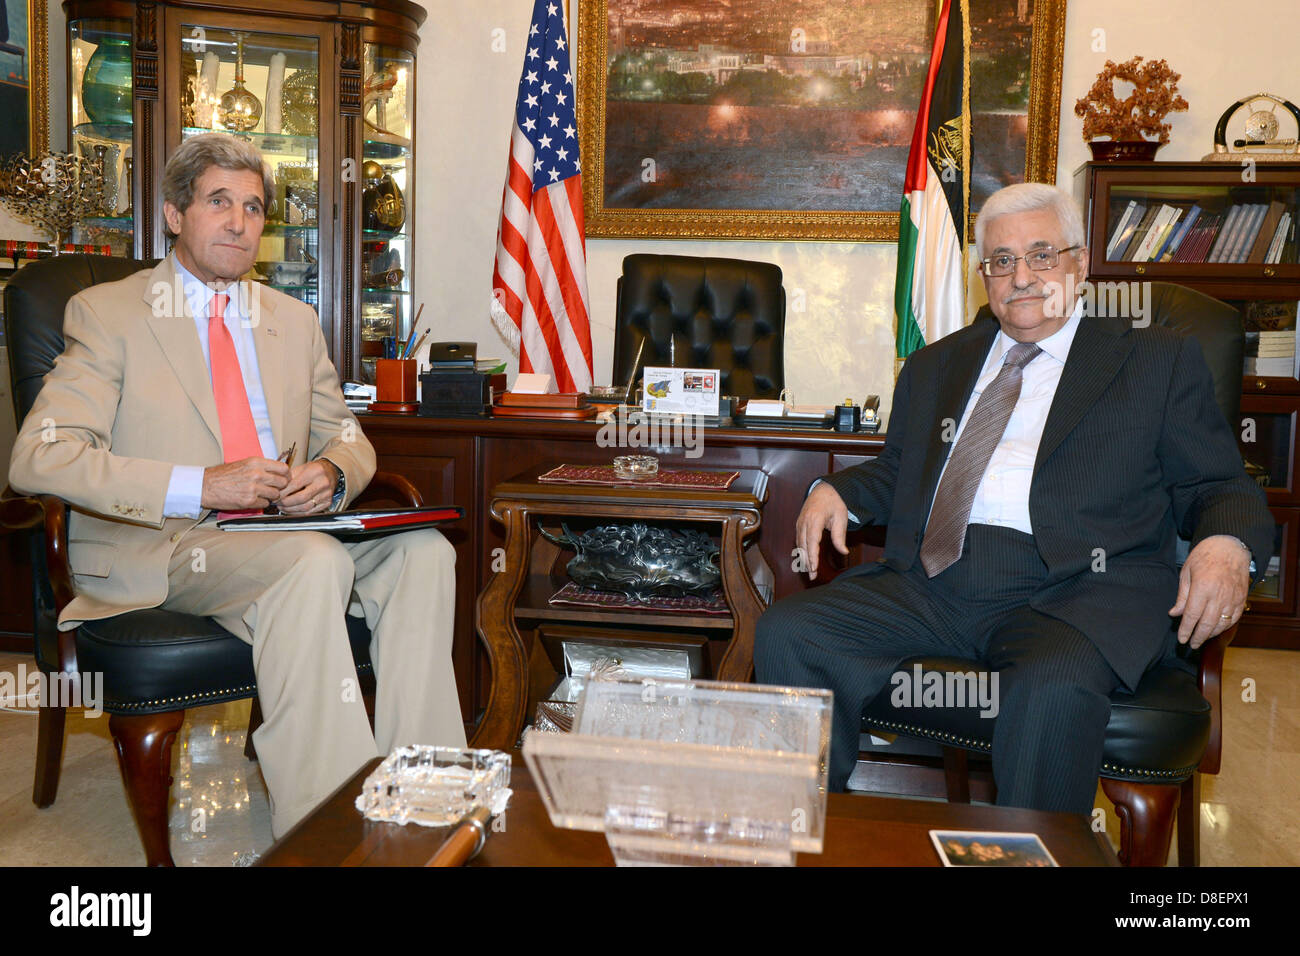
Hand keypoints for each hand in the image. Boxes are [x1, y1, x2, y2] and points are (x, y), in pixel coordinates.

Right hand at [201, 458, 290, 510]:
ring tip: (261, 494)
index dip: (286, 475)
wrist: (205, 486)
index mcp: (256, 462)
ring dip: (271, 496)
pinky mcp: (249, 501)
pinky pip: (265, 504)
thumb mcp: (244, 463)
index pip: (283, 468)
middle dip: (280, 487)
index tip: (284, 478)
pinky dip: (261, 503)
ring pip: (276, 495)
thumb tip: (278, 471)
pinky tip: (253, 499)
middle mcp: (257, 474)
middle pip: (283, 482)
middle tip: (273, 488)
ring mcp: (254, 488)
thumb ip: (261, 466)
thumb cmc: (223, 475)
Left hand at [276, 460, 339, 515]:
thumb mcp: (301, 468)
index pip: (295, 485)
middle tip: (277, 503)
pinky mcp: (327, 502)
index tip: (275, 495)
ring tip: (282, 507)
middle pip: (301, 498)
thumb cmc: (314, 470)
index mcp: (315, 472)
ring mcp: (326, 494)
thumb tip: (276, 489)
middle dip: (286, 503)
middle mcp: (323, 483)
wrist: (331, 472)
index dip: (283, 492)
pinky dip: (298, 513)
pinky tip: (292, 510)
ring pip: (305, 507)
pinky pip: (310, 512)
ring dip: (291, 510)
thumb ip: (289, 478)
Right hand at [795, 482, 850, 579]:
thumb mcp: (841, 517)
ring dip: (803, 558)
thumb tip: (844, 552)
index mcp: (814, 518)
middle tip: (812, 576)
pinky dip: (802, 551)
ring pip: (799, 544)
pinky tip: (806, 561)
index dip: (812, 556)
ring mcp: (799, 523)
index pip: (812, 541)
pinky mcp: (799, 525)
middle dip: (807, 562)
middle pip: (803, 545)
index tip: (814, 568)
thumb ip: (840, 535)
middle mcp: (804, 521)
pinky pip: (799, 540)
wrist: (823, 490)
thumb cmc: (834, 502)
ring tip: (810, 572)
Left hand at [1169, 535, 1251, 649]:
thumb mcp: (1186, 572)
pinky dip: (1225, 627)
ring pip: (1222, 624)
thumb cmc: (1205, 556)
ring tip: (1201, 638)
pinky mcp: (1241, 599)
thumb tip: (1175, 614)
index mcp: (1202, 587)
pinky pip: (1234, 618)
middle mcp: (1219, 595)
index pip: (1192, 616)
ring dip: (1210, 634)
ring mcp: (1232, 598)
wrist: (1230, 547)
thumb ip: (1182, 596)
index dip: (1186, 630)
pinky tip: (1216, 630)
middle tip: (1191, 644)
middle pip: (1207, 624)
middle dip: (1198, 637)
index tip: (1181, 639)